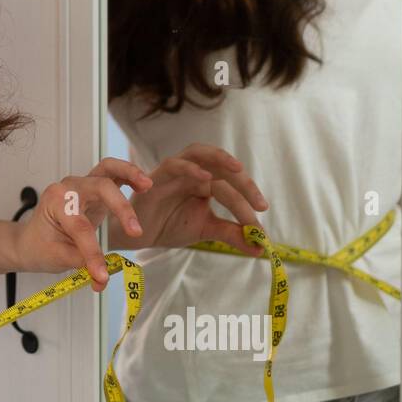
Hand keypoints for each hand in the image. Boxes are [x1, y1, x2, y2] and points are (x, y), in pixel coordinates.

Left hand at [13, 158, 153, 291]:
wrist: (32, 240)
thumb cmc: (41, 246)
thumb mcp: (57, 258)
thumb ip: (82, 265)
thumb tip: (103, 279)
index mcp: (55, 202)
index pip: (80, 227)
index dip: (93, 253)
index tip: (102, 275)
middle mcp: (68, 188)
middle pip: (99, 187)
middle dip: (120, 208)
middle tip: (135, 232)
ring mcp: (81, 184)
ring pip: (106, 168)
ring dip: (128, 173)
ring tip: (147, 184)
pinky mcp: (93, 188)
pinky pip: (111, 173)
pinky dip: (128, 175)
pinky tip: (143, 184)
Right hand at [126, 143, 268, 254]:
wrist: (140, 237)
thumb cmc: (170, 226)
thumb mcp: (207, 230)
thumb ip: (232, 234)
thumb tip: (261, 249)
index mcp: (206, 181)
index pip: (232, 183)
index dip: (249, 198)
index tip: (261, 222)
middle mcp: (193, 172)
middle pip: (222, 164)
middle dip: (243, 182)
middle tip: (259, 204)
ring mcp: (175, 172)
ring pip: (199, 153)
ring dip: (219, 157)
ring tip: (237, 169)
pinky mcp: (156, 177)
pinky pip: (173, 165)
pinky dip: (189, 168)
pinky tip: (205, 178)